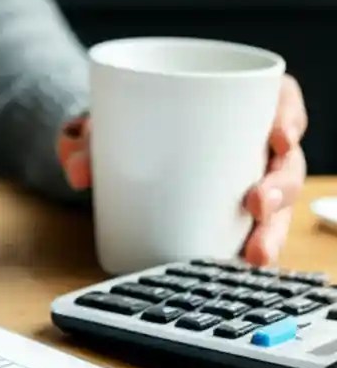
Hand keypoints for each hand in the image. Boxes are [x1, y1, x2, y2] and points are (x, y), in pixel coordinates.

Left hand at [57, 74, 309, 265]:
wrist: (108, 147)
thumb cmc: (123, 123)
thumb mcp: (106, 125)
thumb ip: (87, 142)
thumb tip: (78, 172)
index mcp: (237, 103)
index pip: (281, 102)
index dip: (289, 117)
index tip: (280, 137)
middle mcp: (250, 142)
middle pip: (285, 161)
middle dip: (280, 186)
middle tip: (257, 204)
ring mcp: (246, 178)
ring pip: (276, 203)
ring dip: (272, 229)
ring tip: (254, 254)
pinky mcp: (232, 210)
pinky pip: (253, 228)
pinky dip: (254, 246)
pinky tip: (249, 265)